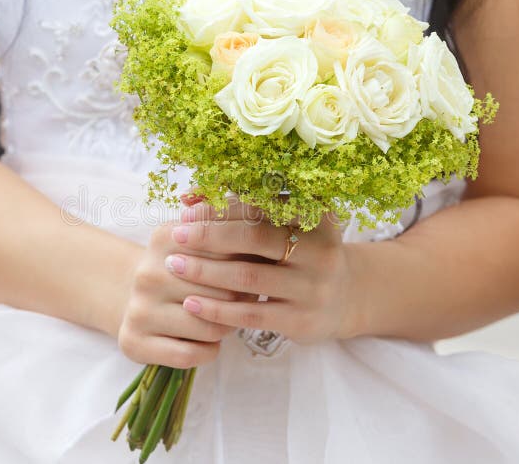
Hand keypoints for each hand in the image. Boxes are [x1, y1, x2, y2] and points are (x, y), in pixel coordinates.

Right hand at [118, 218, 246, 368]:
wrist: (134, 299)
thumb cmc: (182, 272)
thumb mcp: (200, 245)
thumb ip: (232, 236)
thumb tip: (271, 241)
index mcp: (165, 239)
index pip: (227, 253)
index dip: (250, 265)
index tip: (258, 270)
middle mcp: (147, 273)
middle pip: (223, 293)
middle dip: (242, 300)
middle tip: (246, 300)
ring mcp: (139, 309)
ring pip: (209, 327)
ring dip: (227, 328)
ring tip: (227, 320)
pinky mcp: (134, 341)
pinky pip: (190, 354)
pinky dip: (210, 351)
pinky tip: (209, 341)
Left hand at [166, 199, 361, 343]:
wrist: (344, 298)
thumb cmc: (300, 253)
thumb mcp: (284, 227)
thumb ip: (243, 211)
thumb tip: (188, 198)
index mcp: (315, 215)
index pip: (260, 203)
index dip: (221, 204)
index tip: (186, 206)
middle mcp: (320, 248)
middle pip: (255, 236)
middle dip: (210, 234)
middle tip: (177, 235)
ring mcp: (312, 286)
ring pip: (249, 275)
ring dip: (206, 270)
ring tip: (175, 265)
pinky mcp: (302, 319)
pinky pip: (251, 313)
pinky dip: (217, 309)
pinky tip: (191, 303)